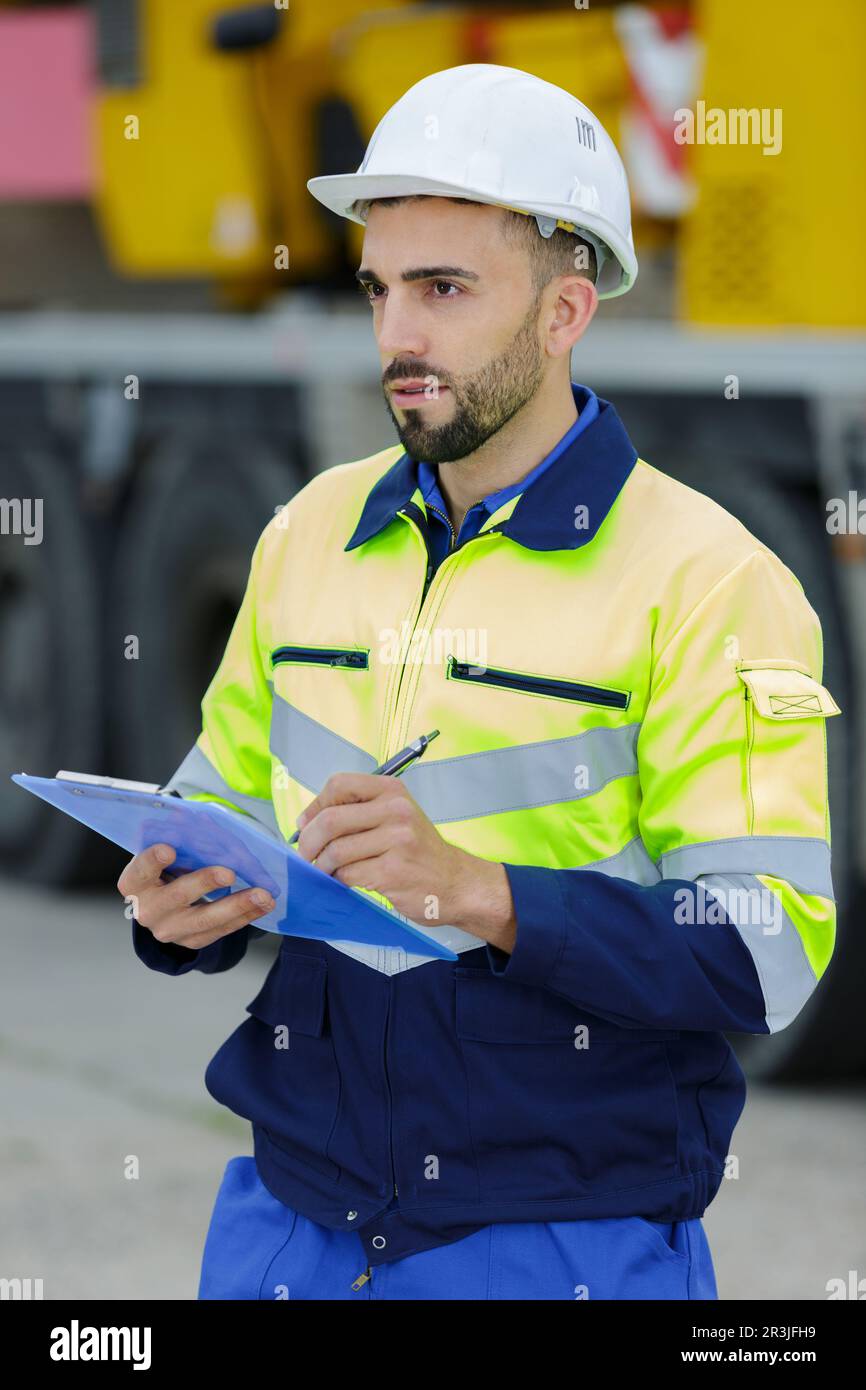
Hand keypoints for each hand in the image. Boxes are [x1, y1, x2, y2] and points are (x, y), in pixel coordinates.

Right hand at [117, 843, 275, 950]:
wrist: (163, 906)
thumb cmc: (166, 869)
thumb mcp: (165, 850)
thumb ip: (177, 836)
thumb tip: (191, 818)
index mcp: (135, 883)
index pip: (140, 871)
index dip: (152, 860)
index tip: (169, 849)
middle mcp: (147, 910)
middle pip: (176, 896)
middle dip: (204, 883)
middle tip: (229, 873)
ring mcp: (169, 930)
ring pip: (205, 919)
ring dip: (237, 906)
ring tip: (262, 895)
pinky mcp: (192, 941)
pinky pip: (222, 930)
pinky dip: (246, 916)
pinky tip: (264, 904)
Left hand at [294, 773, 515, 944]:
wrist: (456, 883)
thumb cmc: (419, 851)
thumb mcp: (396, 817)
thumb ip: (358, 812)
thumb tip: (306, 823)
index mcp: (392, 791)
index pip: (339, 784)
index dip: (315, 805)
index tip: (305, 824)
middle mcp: (396, 810)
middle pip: (331, 820)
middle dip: (308, 841)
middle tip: (305, 855)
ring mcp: (397, 841)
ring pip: (336, 851)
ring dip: (322, 865)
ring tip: (326, 871)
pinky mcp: (393, 872)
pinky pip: (348, 874)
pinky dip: (339, 880)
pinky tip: (347, 881)